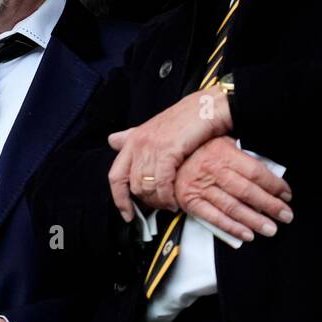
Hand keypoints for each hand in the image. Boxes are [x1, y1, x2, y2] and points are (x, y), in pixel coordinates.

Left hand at [108, 87, 232, 220]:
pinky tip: (175, 202)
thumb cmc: (186, 118)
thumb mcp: (154, 126)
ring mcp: (151, 147)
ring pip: (146, 187)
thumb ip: (132, 137)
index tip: (127, 213)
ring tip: (169, 205)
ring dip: (158, 201)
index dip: (119, 199)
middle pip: (131, 185)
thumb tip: (112, 141)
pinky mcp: (167, 150)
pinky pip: (162, 183)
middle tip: (159, 208)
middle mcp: (138, 144)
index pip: (115, 176)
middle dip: (145, 202)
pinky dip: (168, 197)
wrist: (208, 107)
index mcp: (132, 140)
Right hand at [174, 136, 292, 241]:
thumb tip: (271, 169)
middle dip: (270, 205)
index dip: (274, 185)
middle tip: (286, 215)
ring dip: (254, 220)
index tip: (286, 194)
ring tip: (271, 228)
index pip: (255, 172)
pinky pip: (214, 217)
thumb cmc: (198, 150)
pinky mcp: (191, 201)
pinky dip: (231, 227)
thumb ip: (242, 154)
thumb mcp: (221, 141)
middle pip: (247, 191)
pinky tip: (247, 234)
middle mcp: (212, 170)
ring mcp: (200, 187)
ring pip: (233, 207)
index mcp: (223, 152)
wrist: (165, 159)